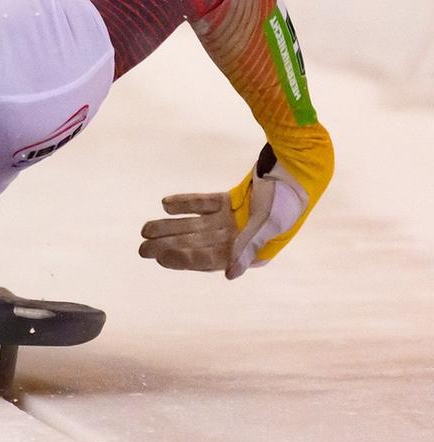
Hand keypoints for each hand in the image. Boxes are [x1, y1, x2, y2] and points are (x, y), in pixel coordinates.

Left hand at [140, 165, 306, 278]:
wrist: (299, 167)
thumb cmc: (289, 199)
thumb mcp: (270, 225)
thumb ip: (249, 248)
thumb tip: (231, 274)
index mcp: (250, 250)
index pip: (210, 258)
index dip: (184, 258)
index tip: (161, 257)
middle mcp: (240, 238)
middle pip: (197, 242)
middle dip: (169, 245)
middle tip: (142, 248)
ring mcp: (235, 219)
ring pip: (195, 225)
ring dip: (171, 226)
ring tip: (145, 229)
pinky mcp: (232, 200)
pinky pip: (204, 204)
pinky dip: (185, 204)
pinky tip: (165, 204)